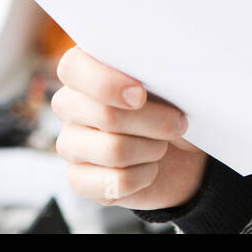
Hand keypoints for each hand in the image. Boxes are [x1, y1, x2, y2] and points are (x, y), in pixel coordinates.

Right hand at [51, 46, 207, 210]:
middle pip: (105, 114)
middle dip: (154, 121)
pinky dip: (145, 176)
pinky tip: (149, 168)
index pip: (74, 68)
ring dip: (153, 149)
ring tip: (161, 144)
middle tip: (177, 122)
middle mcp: (70, 105)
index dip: (107, 84)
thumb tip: (146, 85)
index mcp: (85, 69)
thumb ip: (152, 72)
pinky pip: (115, 182)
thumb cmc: (170, 105)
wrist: (181, 150)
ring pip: (114, 150)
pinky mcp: (79, 179)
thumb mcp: (167, 81)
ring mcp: (70, 144)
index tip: (141, 94)